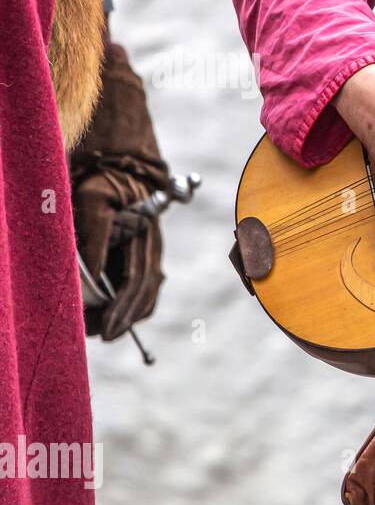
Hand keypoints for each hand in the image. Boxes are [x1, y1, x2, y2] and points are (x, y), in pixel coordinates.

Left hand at [74, 170, 164, 340]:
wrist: (122, 167)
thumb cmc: (102, 182)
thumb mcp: (91, 201)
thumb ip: (93, 237)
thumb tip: (95, 278)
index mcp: (142, 235)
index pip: (135, 280)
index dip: (120, 307)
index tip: (102, 328)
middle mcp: (152, 246)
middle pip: (144, 291)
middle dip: (123, 318)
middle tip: (102, 337)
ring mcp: (153, 250)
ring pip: (149, 291)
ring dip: (130, 316)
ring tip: (105, 332)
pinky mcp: (149, 253)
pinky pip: (148, 286)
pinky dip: (137, 306)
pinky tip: (118, 318)